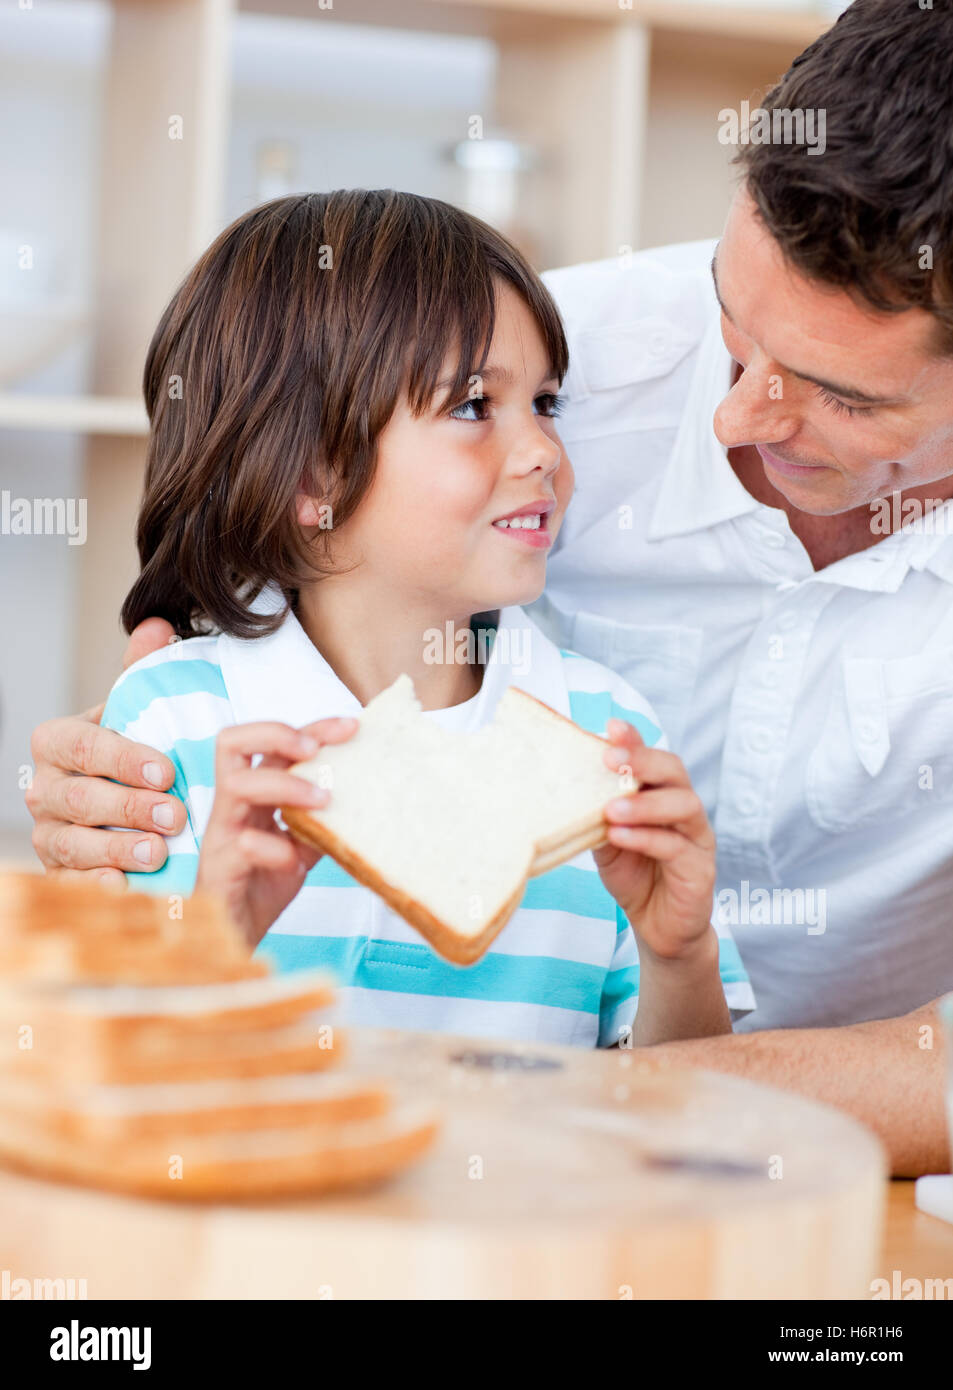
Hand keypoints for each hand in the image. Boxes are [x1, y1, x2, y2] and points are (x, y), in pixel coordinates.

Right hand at [26, 619, 186, 885]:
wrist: (127, 804)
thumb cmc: (133, 754)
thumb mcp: (137, 713)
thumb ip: (143, 671)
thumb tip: (156, 625)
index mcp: (58, 742)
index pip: (82, 746)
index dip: (122, 758)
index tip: (166, 769)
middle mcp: (44, 789)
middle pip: (77, 798)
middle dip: (127, 807)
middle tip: (174, 816)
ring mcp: (48, 834)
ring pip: (72, 843)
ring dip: (116, 848)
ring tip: (160, 853)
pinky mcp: (60, 873)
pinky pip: (71, 882)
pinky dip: (98, 885)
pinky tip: (127, 887)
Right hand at [194, 718, 357, 947]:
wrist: (230, 938)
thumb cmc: (260, 886)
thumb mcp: (300, 848)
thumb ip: (318, 822)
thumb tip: (360, 799)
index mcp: (251, 795)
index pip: (271, 743)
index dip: (310, 727)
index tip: (352, 726)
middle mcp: (231, 806)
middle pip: (232, 742)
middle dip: (279, 733)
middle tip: (317, 747)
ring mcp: (221, 834)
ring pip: (236, 784)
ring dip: (285, 784)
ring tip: (323, 800)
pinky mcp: (219, 867)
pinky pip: (243, 845)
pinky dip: (274, 848)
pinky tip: (294, 862)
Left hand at [593, 719, 716, 963]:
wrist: (659, 928)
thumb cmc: (634, 876)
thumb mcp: (608, 839)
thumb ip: (598, 813)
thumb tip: (567, 784)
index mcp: (662, 795)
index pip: (652, 758)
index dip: (635, 741)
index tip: (610, 727)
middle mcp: (685, 809)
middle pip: (674, 771)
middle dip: (643, 761)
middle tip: (611, 760)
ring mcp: (697, 837)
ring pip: (682, 805)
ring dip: (644, 803)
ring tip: (610, 808)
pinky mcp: (700, 868)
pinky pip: (675, 846)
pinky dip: (646, 838)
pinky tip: (621, 836)